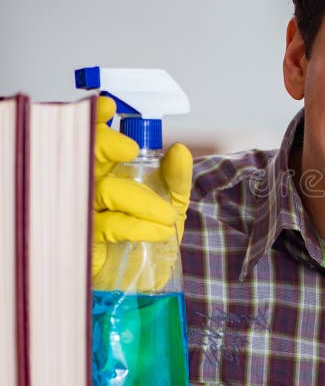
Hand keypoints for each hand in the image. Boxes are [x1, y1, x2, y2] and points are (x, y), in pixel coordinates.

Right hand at [93, 95, 192, 290]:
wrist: (146, 278)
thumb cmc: (150, 234)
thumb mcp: (172, 202)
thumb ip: (176, 177)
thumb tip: (180, 150)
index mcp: (106, 172)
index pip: (92, 139)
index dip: (95, 120)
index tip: (107, 107)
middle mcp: (89, 187)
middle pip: (84, 155)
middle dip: (104, 144)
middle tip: (130, 150)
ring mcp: (83, 212)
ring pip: (100, 189)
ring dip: (139, 198)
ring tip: (168, 215)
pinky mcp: (84, 241)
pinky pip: (107, 225)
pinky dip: (138, 224)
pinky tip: (160, 229)